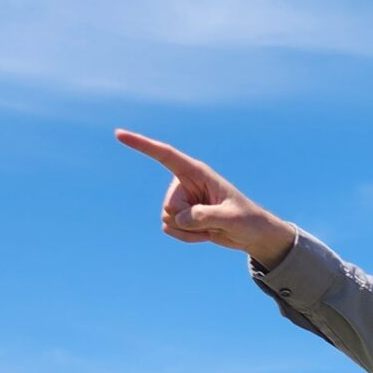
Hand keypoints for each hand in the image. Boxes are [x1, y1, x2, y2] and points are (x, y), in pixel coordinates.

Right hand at [115, 130, 296, 267]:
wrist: (253, 235)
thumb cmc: (247, 220)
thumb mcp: (230, 218)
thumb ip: (204, 216)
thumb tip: (179, 218)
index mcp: (197, 172)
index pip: (165, 155)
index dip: (142, 145)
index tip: (119, 135)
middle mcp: (185, 184)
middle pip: (169, 205)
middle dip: (188, 219)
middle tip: (214, 220)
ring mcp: (182, 201)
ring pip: (168, 219)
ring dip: (189, 231)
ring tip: (211, 227)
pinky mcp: (181, 216)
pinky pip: (171, 230)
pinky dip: (188, 238)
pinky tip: (205, 234)